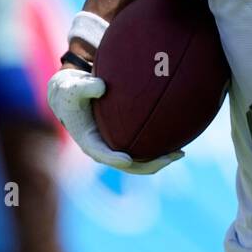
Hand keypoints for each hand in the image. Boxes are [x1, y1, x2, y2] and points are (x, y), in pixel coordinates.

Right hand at [47, 66, 183, 173]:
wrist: (71, 97)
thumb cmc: (72, 92)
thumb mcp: (73, 87)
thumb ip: (85, 86)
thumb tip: (102, 86)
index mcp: (88, 140)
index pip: (102, 154)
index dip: (114, 159)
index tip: (128, 160)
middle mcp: (103, 149)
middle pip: (128, 165)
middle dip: (149, 164)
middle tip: (169, 158)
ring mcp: (115, 148)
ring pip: (140, 162)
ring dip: (160, 160)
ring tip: (180, 153)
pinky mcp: (124, 142)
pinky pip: (144, 152)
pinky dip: (159, 150)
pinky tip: (177, 143)